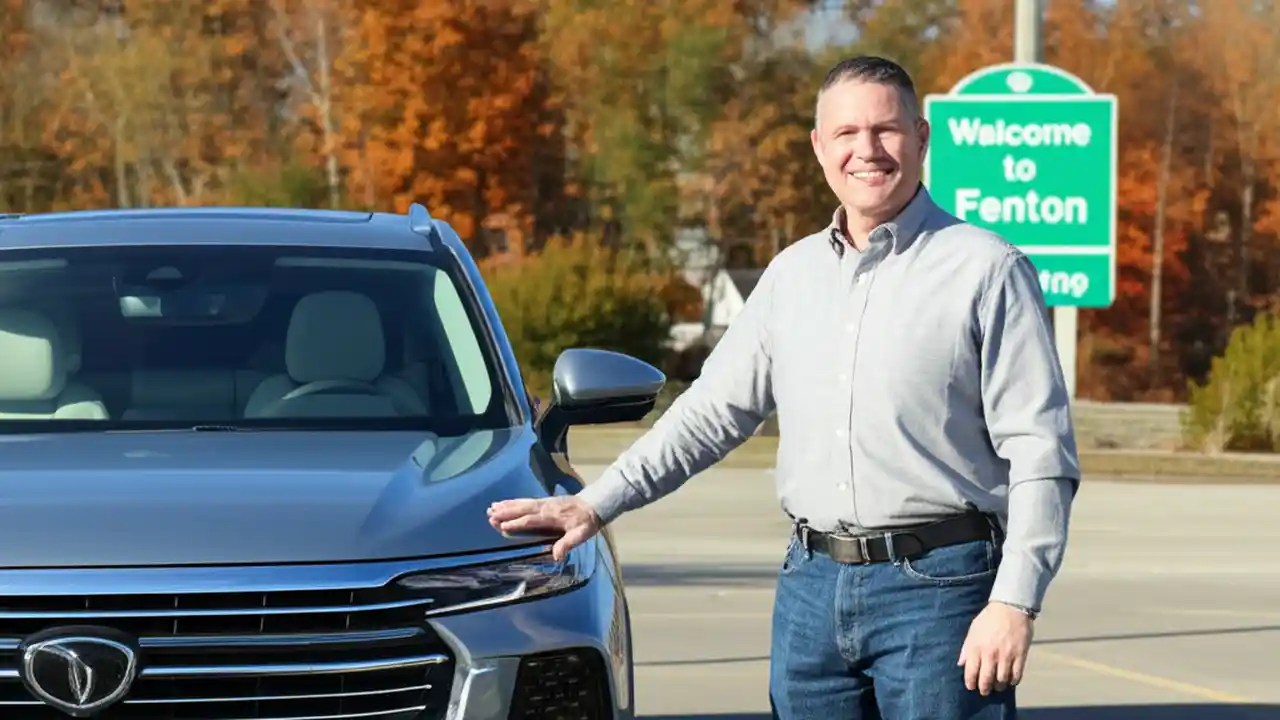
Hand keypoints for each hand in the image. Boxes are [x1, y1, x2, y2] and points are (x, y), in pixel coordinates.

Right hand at [487, 496, 602, 560]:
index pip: (531, 520)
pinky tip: (502, 503)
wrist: (594, 504)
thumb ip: (568, 544)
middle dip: (506, 513)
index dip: (517, 523)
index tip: (503, 526)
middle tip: (490, 515)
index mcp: (552, 516)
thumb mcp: (581, 534)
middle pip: (522, 509)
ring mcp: (543, 503)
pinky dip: (512, 502)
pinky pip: (525, 501)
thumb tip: (556, 556)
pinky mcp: (543, 501)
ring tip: (491, 509)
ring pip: (521, 504)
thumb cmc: (587, 522)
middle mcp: (544, 507)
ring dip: (506, 506)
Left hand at [957, 601, 1034, 695]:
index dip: (970, 683)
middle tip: (985, 691)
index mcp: (976, 647)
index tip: (971, 686)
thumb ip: (966, 648)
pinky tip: (1010, 680)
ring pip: (1002, 680)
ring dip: (999, 686)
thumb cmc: (989, 618)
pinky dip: (1013, 681)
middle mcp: (990, 654)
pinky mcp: (1020, 656)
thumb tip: (960, 663)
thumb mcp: (973, 630)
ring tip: (998, 686)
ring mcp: (1006, 656)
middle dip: (984, 689)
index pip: (971, 672)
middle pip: (986, 680)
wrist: (1010, 607)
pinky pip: (1017, 676)